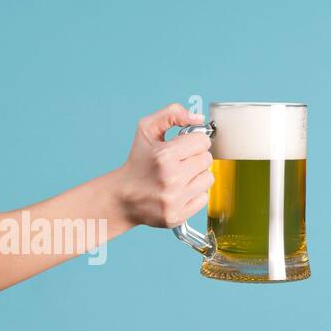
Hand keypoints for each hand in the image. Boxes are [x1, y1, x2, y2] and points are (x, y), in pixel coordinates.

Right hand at [113, 103, 213, 227]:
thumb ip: (172, 114)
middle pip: (207, 160)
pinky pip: (204, 198)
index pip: (203, 141)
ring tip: (180, 176)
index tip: (185, 146)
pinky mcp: (178, 216)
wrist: (123, 197)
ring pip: (208, 179)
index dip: (194, 141)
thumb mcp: (146, 129)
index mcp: (164, 155)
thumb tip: (199, 119)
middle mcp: (171, 178)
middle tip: (180, 162)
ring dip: (197, 176)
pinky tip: (179, 191)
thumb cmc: (138, 161)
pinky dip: (194, 194)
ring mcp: (175, 199)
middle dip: (195, 158)